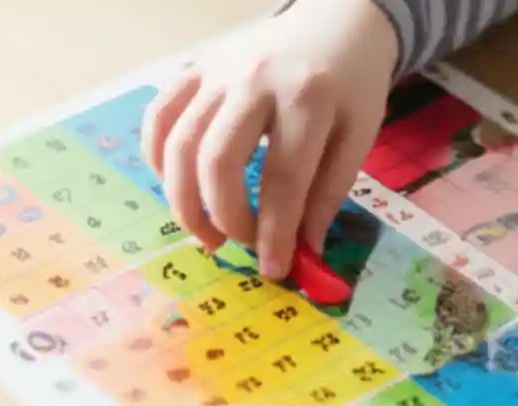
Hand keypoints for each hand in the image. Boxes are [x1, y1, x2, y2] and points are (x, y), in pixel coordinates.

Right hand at [141, 0, 397, 277]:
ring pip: (179, 145)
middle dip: (224, 218)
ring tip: (207, 235)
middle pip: (218, 162)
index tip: (274, 269)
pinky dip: (159, 161)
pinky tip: (179, 190)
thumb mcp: (358, 136)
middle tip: (241, 246)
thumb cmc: (351, 85)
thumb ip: (329, 193)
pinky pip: (160, 118)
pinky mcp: (196, 69)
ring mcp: (217, 72)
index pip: (282, 180)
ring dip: (184, 201)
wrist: (334, 21)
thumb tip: (304, 252)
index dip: (274, 233)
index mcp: (307, 99)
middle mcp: (254, 81)